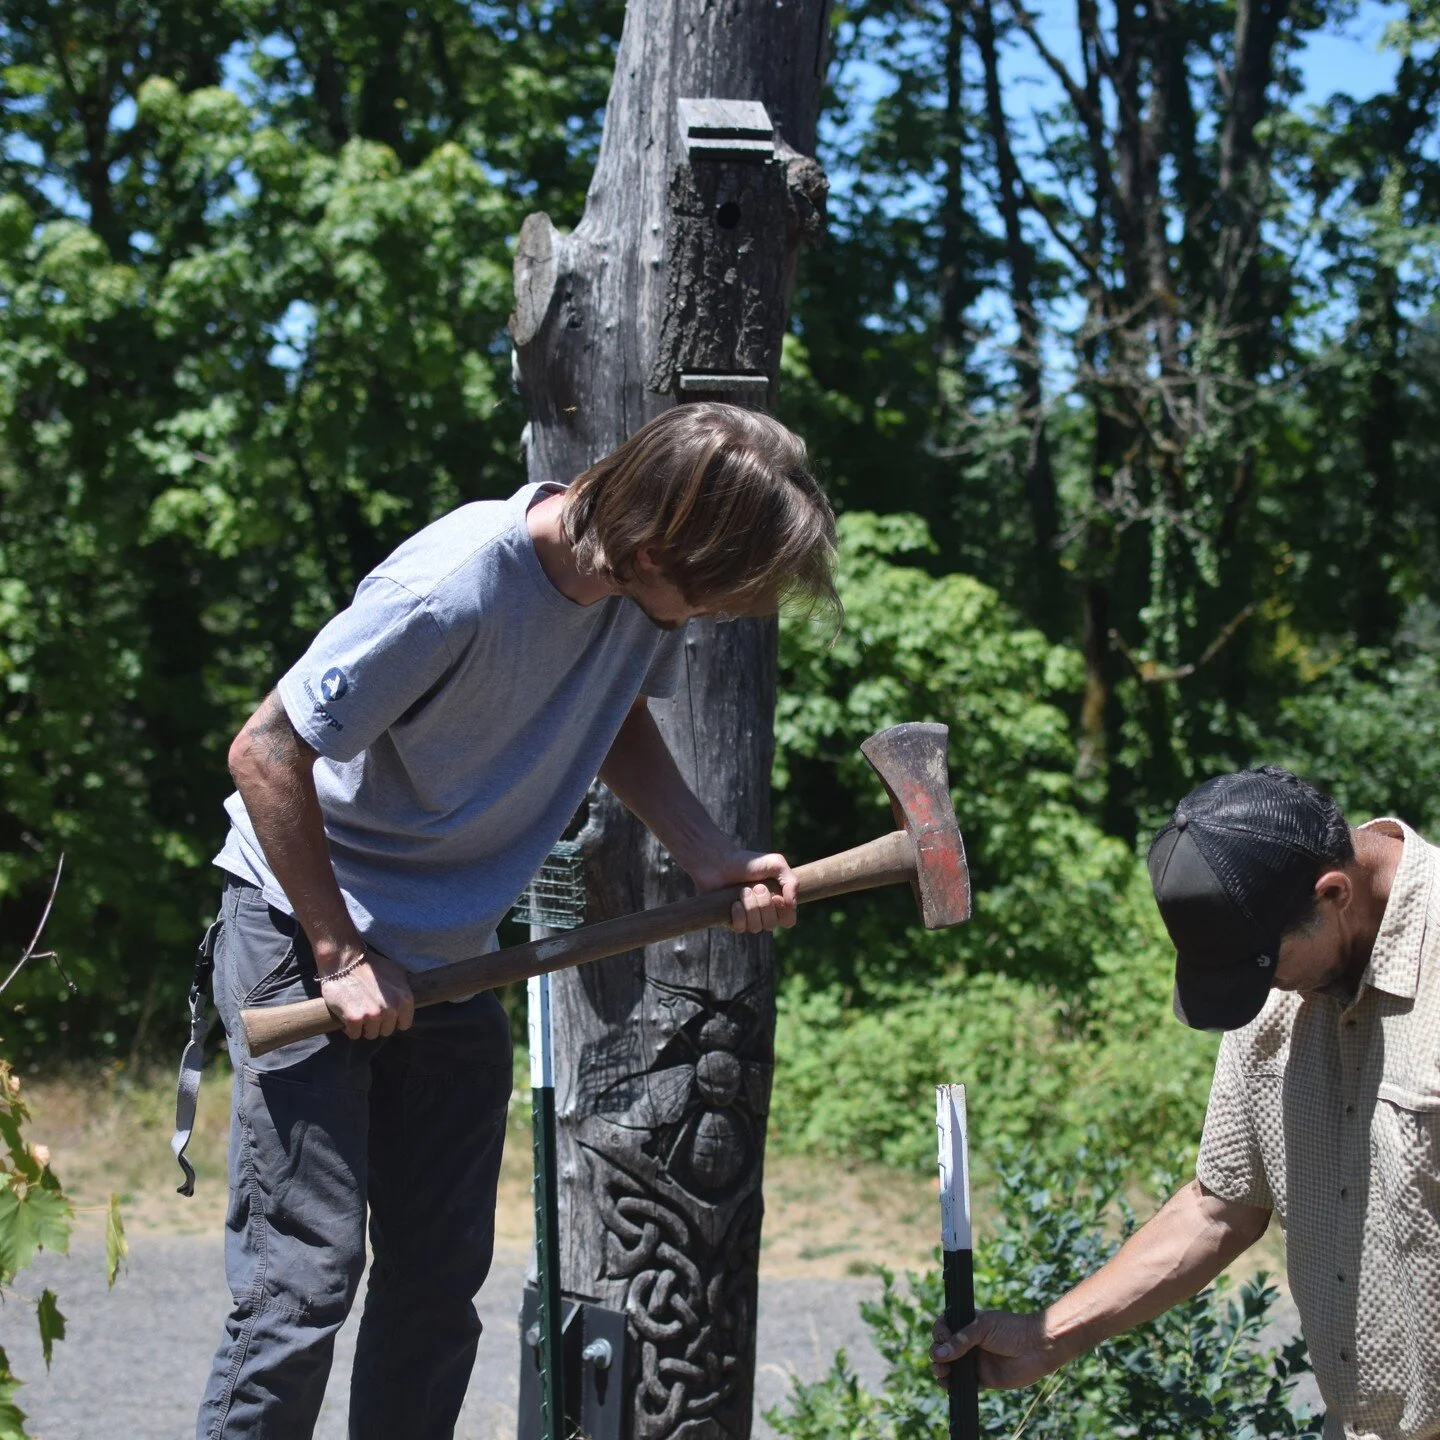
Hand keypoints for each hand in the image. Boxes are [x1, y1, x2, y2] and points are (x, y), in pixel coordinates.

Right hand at [319, 946, 414, 1040]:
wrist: (345, 960)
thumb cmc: (371, 965)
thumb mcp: (397, 972)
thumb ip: (406, 987)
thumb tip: (413, 995)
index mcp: (405, 1000)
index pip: (404, 1024)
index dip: (393, 1020)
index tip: (384, 1014)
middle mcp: (391, 1010)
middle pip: (386, 1031)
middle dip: (377, 1024)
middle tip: (367, 1009)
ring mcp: (373, 1015)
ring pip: (371, 1034)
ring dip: (364, 1027)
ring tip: (358, 1010)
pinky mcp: (354, 1019)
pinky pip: (354, 1035)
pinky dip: (349, 1028)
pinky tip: (347, 1014)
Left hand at [690, 849, 798, 933]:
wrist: (721, 862)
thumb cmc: (749, 863)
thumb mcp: (776, 864)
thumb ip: (792, 882)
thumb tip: (793, 905)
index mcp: (775, 902)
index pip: (788, 920)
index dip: (784, 912)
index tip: (777, 897)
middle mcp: (762, 913)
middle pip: (772, 924)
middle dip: (764, 904)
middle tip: (756, 886)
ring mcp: (746, 918)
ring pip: (756, 928)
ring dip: (751, 907)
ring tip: (744, 890)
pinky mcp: (730, 921)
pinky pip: (740, 928)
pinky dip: (739, 915)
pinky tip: (734, 903)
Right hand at [931, 1311, 1057, 1390]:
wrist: (1037, 1347)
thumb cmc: (1011, 1329)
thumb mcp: (983, 1327)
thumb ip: (961, 1340)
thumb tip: (939, 1353)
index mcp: (967, 1324)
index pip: (944, 1327)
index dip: (939, 1332)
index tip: (942, 1336)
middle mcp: (969, 1343)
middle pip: (943, 1348)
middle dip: (936, 1353)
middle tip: (939, 1358)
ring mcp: (975, 1361)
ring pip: (950, 1366)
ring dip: (940, 1369)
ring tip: (941, 1371)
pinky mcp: (982, 1378)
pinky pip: (963, 1383)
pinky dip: (952, 1385)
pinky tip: (947, 1383)